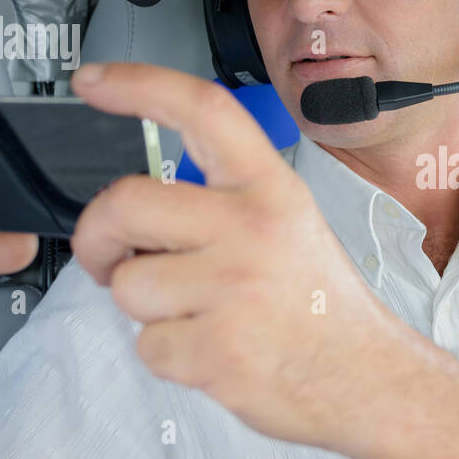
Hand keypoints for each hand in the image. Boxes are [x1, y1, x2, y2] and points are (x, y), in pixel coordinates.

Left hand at [68, 61, 401, 450]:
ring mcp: (234, 289)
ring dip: (148, 309)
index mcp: (271, 190)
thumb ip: (223, 204)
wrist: (366, 378)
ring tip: (201, 316)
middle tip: (110, 258)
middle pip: (123, 203)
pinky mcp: (217, 349)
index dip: (139, 86)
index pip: (201, 110)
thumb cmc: (322, 306)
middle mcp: (252, 228)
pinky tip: (215, 351)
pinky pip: (148, 347)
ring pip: (128, 286)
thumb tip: (137, 209)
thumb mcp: (293, 225)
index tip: (92, 81)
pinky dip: (170, 357)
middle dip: (97, 238)